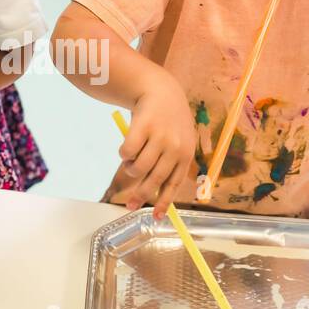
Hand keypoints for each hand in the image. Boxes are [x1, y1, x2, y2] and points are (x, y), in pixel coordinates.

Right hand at [115, 78, 196, 218]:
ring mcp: (159, 136)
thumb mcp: (178, 142)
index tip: (155, 218)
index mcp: (185, 154)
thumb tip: (155, 194)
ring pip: (137, 168)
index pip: (174, 184)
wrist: (160, 91)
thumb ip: (170, 165)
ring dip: (130, 170)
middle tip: (129, 204)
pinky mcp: (142, 126)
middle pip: (153, 180)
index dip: (163, 202)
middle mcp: (174, 147)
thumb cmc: (168, 122)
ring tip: (130, 163)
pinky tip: (126, 149)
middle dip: (140, 195)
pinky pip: (126, 152)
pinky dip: (123, 155)